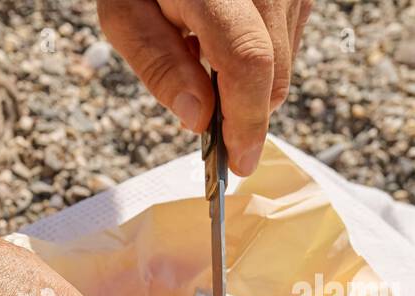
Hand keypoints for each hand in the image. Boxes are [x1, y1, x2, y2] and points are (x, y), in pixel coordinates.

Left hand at [97, 0, 311, 175]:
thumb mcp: (125, 15)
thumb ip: (159, 65)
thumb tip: (198, 120)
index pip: (248, 60)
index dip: (246, 119)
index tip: (236, 162)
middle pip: (275, 67)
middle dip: (247, 112)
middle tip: (211, 128)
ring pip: (287, 58)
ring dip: (251, 83)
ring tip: (205, 59)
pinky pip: (290, 38)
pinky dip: (262, 57)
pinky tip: (224, 43)